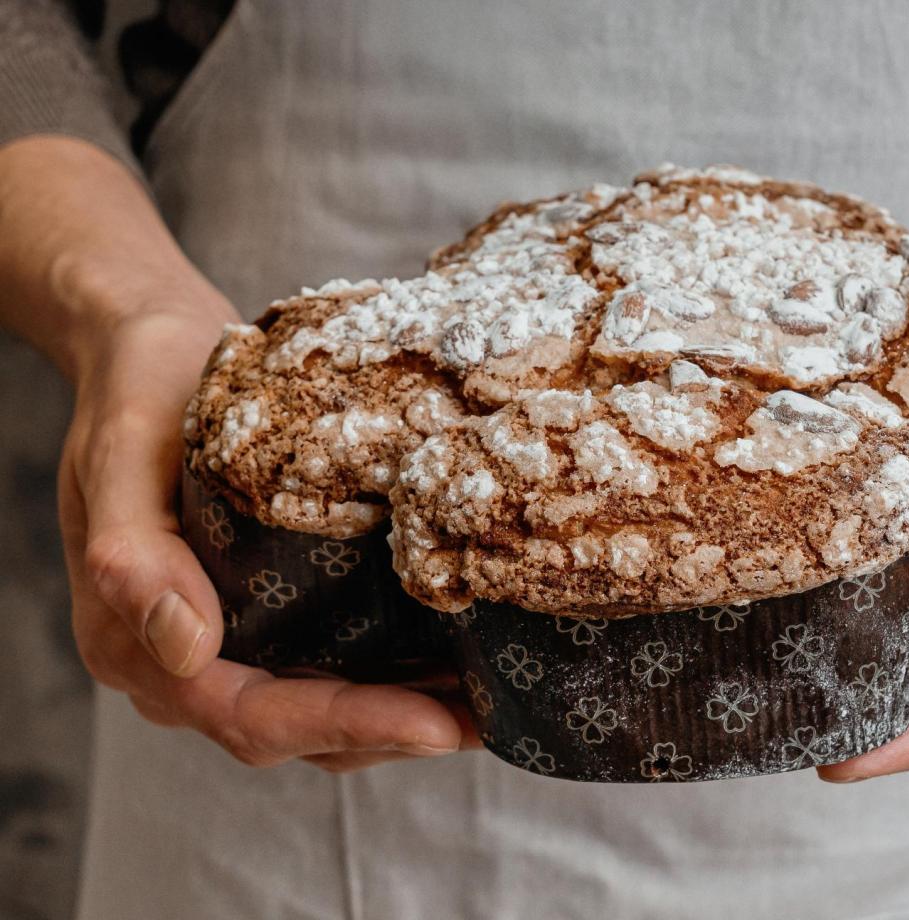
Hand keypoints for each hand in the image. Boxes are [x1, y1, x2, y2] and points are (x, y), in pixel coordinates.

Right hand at [58, 299, 476, 771]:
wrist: (150, 348)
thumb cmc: (136, 392)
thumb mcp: (120, 455)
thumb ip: (131, 556)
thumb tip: (185, 650)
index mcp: (132, 640)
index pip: (246, 714)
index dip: (342, 724)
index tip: (431, 726)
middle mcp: (180, 660)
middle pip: (292, 729)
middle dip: (390, 731)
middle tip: (481, 722)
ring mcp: (226, 640)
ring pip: (316, 714)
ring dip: (399, 717)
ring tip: (485, 707)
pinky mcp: (265, 611)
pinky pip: (327, 667)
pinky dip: (389, 677)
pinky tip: (452, 663)